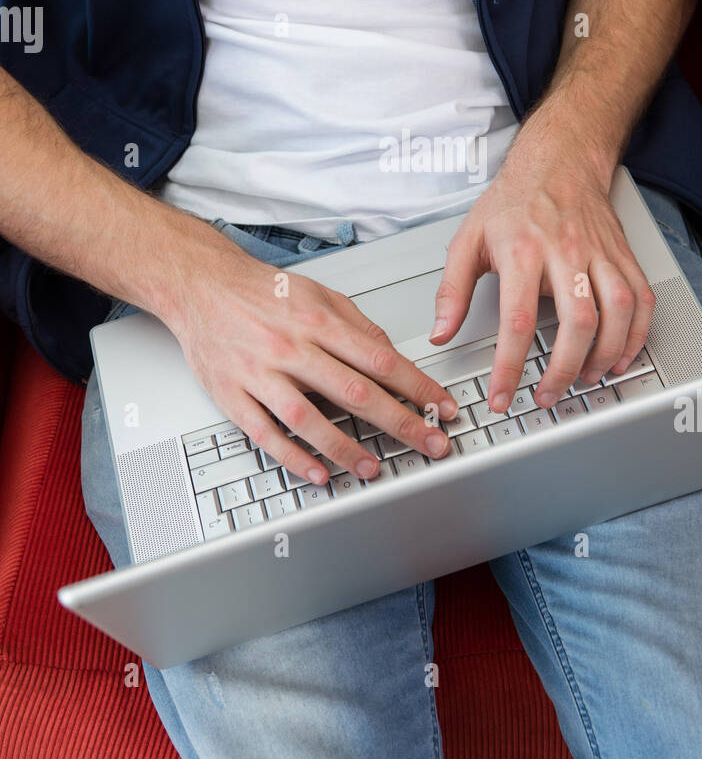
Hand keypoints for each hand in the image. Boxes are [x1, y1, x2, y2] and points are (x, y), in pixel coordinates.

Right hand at [158, 229, 457, 485]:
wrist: (201, 286)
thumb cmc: (263, 292)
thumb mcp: (320, 295)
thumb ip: (359, 327)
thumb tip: (393, 357)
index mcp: (318, 322)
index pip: (381, 361)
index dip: (418, 387)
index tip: (443, 407)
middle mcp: (292, 348)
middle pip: (355, 392)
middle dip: (400, 422)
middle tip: (431, 444)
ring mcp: (260, 374)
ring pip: (308, 418)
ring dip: (345, 448)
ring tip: (373, 468)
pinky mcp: (232, 395)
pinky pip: (265, 433)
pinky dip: (293, 457)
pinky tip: (317, 473)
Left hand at [430, 118, 654, 415]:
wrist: (557, 161)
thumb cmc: (512, 201)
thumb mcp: (467, 239)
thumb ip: (452, 290)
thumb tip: (441, 332)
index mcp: (522, 252)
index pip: (517, 322)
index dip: (509, 367)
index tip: (502, 395)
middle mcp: (565, 253)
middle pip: (577, 323)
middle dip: (565, 371)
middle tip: (548, 396)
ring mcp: (599, 254)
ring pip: (616, 312)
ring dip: (605, 355)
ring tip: (586, 379)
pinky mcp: (622, 255)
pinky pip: (641, 299)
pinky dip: (636, 334)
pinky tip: (620, 355)